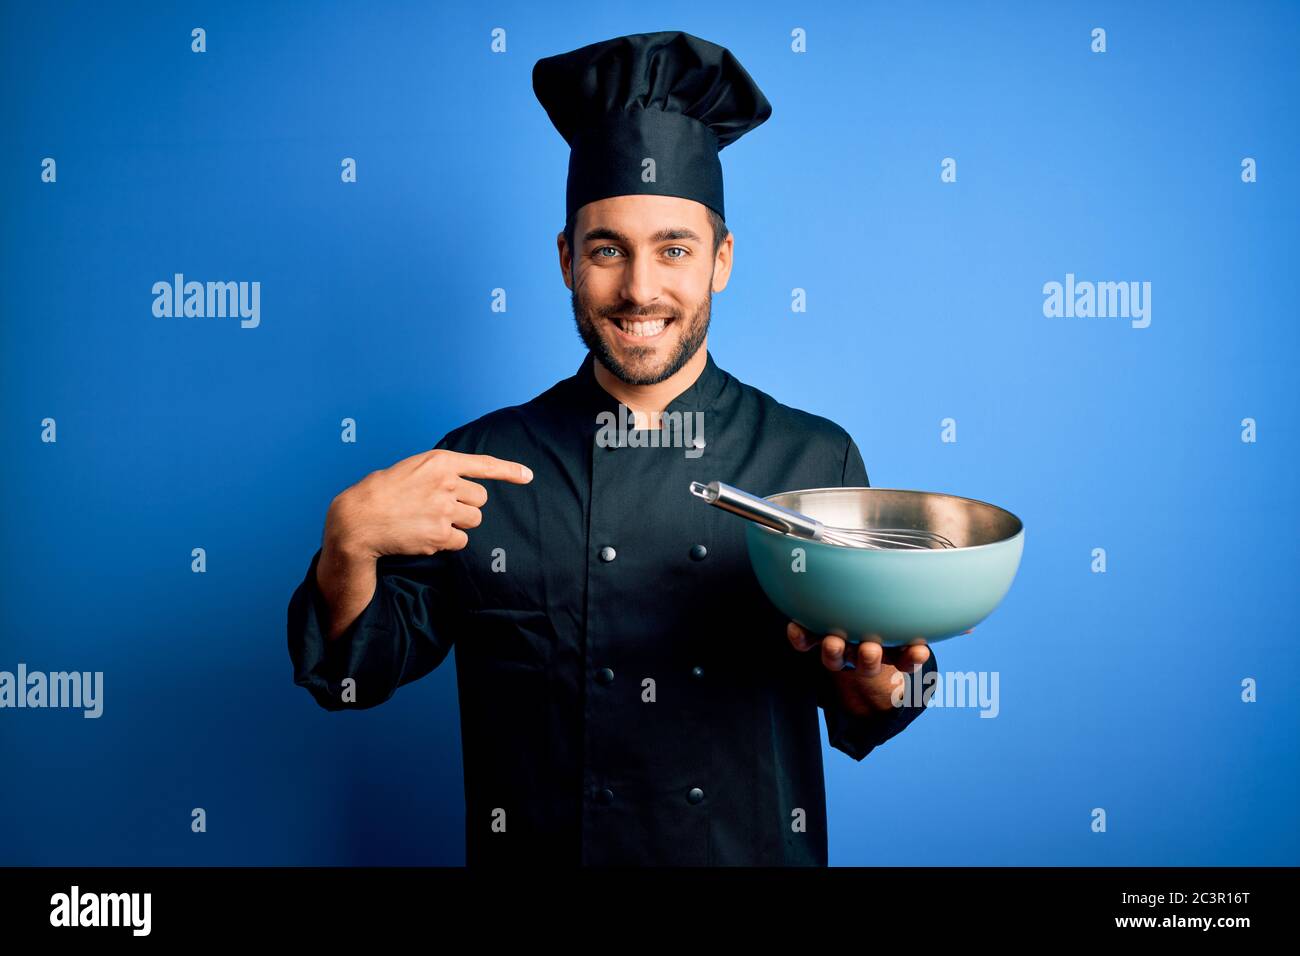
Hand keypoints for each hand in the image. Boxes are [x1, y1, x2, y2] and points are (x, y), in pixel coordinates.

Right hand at [325, 449, 533, 560]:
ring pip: (473, 520)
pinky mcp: (441, 534)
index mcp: (440, 462)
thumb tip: (461, 483)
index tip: (528, 476)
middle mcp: (447, 483)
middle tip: (440, 508)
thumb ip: (439, 472)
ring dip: (458, 524)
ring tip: (429, 521)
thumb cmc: (381, 492)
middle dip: (467, 505)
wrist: (359, 519)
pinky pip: (461, 542)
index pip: (484, 464)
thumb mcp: (411, 468)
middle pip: (481, 499)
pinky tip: (425, 536)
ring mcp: (445, 509)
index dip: (510, 471)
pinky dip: (448, 542)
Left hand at [787, 621, 935, 716]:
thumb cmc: (883, 627)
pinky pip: (803, 640)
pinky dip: (799, 636)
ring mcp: (837, 647)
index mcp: (889, 651)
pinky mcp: (811, 637)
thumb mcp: (909, 628)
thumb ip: (934, 622)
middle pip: (866, 662)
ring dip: (833, 653)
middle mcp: (863, 652)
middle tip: (871, 650)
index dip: (910, 657)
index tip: (917, 650)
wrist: (844, 636)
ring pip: (834, 657)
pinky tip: (796, 627)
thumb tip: (968, 623)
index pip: (905, 659)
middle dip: (869, 659)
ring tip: (833, 642)